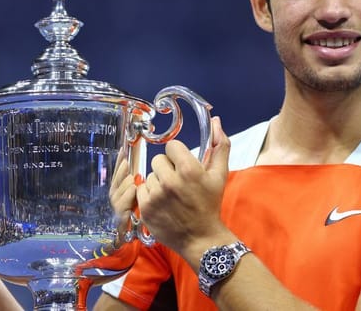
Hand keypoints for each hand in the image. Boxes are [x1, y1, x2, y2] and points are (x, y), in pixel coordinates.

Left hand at [136, 117, 231, 256]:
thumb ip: (220, 145)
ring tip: (170, 196)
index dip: (178, 156)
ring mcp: (156, 195)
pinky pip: (141, 190)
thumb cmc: (210, 205)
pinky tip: (161, 203)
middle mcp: (170, 181)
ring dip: (158, 182)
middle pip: (158, 160)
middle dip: (167, 169)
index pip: (171, 147)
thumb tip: (216, 121)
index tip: (184, 167)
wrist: (201, 238)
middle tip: (178, 183)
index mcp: (188, 169)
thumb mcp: (219, 174)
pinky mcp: (145, 208)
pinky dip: (149, 195)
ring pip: (150, 175)